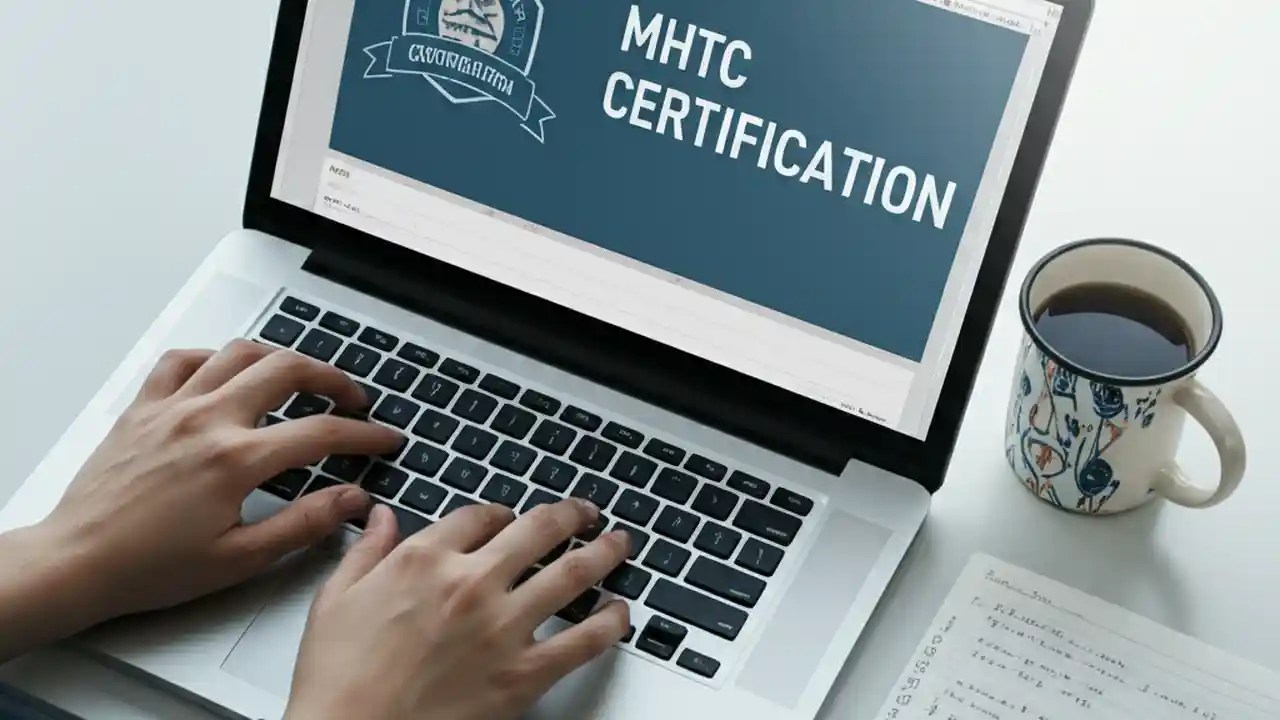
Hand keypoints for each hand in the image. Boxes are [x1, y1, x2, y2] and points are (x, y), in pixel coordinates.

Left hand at [24, 340, 401, 633]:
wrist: (77, 563)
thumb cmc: (148, 568)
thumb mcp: (240, 559)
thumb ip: (304, 523)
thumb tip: (353, 500)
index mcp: (235, 460)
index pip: (322, 432)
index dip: (365, 434)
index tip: (385, 439)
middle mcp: (207, 421)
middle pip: (288, 370)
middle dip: (333, 378)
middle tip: (353, 398)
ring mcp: (172, 407)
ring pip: (239, 352)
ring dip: (280, 357)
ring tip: (301, 375)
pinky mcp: (143, 408)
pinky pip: (182, 360)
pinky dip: (213, 357)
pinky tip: (227, 373)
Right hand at [285, 499, 630, 719]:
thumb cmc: (336, 681)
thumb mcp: (335, 599)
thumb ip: (366, 551)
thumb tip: (382, 516)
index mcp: (423, 559)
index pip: (480, 515)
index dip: (502, 512)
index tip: (511, 517)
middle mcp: (470, 583)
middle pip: (538, 530)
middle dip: (568, 516)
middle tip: (585, 513)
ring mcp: (503, 627)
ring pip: (572, 574)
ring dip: (603, 553)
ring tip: (619, 544)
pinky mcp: (523, 674)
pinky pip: (584, 640)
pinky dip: (610, 622)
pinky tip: (620, 611)